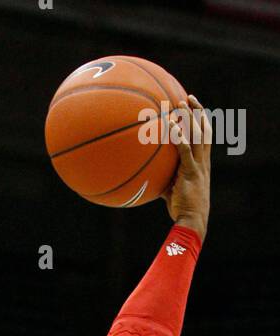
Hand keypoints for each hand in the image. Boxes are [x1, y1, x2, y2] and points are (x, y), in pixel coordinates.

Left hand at [163, 94, 210, 242]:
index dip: (200, 121)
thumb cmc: (182, 209)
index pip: (204, 137)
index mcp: (202, 164)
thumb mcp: (173, 190)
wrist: (192, 221)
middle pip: (204, 130)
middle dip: (197, 112)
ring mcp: (198, 166)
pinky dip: (179, 136)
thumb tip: (147, 176)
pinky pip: (185, 150)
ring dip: (189, 118)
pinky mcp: (190, 172)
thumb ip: (164, 179)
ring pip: (197, 135)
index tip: (193, 108)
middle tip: (187, 98)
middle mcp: (203, 161)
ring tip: (180, 104)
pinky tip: (171, 125)